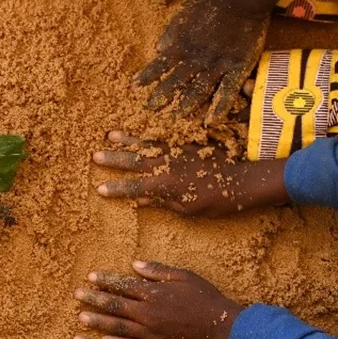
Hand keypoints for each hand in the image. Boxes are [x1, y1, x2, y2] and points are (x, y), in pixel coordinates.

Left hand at [76, 262, 243, 338]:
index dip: (105, 281)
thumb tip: (135, 264)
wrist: (222, 325)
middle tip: (77, 296)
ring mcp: (151, 332)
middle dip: (94, 300)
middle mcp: (148, 313)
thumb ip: (157, 271)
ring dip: (98, 322)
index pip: (122, 285)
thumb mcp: (183, 276)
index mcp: (153, 294)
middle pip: (114, 306)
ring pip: (118, 327)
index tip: (90, 277)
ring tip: (81, 318)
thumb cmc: (204, 297)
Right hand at [92, 131, 289, 216]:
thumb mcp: (188, 209)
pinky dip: (150, 133)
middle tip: (94, 156)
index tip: (99, 189)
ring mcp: (177, 151)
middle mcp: (167, 165)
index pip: (134, 187)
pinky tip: (141, 129)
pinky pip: (164, 136)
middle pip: (134, 161)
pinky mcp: (187, 142)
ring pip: (147, 143)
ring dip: (127, 140)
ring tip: (110, 135)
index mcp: (166, 185)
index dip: (116, 189)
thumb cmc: (217, 201)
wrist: (243, 180)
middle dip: (113, 159)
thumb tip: (140, 199)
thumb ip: (163, 201)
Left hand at [136, 0, 268, 118]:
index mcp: (181, 46)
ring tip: (174, 119)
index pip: (158, 66)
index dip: (146, 77)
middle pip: (174, 83)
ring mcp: (216, 65)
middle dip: (161, 98)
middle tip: (150, 111)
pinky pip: (227, 92)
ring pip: (197, 91)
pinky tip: (210, 122)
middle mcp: (195, 59)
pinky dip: (218, 108)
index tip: (134, 88)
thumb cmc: (210, 3)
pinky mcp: (236, 68)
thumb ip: (170, 34)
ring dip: (185, 106)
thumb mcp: (183, 16)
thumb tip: (158, 50)